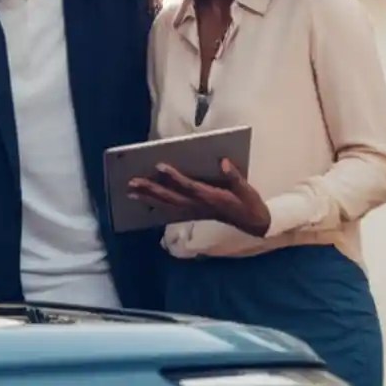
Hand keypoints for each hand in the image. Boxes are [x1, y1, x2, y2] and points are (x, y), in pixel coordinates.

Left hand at [128, 158, 270, 237]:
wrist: (254, 224)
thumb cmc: (249, 203)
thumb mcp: (246, 189)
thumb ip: (234, 176)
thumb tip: (223, 161)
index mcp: (212, 198)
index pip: (189, 186)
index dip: (174, 177)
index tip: (159, 166)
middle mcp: (200, 206)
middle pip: (171, 197)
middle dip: (151, 189)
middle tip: (132, 182)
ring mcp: (195, 212)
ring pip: (168, 205)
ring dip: (149, 198)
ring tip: (131, 191)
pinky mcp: (194, 214)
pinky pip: (172, 211)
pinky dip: (156, 206)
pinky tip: (145, 201)